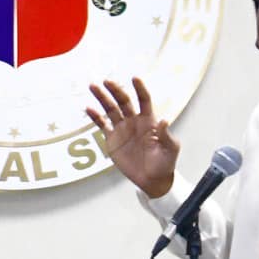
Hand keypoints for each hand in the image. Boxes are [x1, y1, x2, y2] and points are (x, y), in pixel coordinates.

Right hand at [84, 77, 179, 198]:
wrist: (153, 180)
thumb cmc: (165, 163)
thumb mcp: (170, 149)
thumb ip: (166, 135)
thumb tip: (164, 120)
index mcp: (149, 121)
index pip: (144, 100)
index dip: (140, 89)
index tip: (134, 78)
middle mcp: (134, 121)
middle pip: (124, 101)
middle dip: (115, 90)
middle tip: (107, 81)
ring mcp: (122, 129)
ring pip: (111, 109)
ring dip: (102, 98)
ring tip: (93, 87)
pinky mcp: (112, 139)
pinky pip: (102, 125)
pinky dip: (95, 117)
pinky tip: (88, 108)